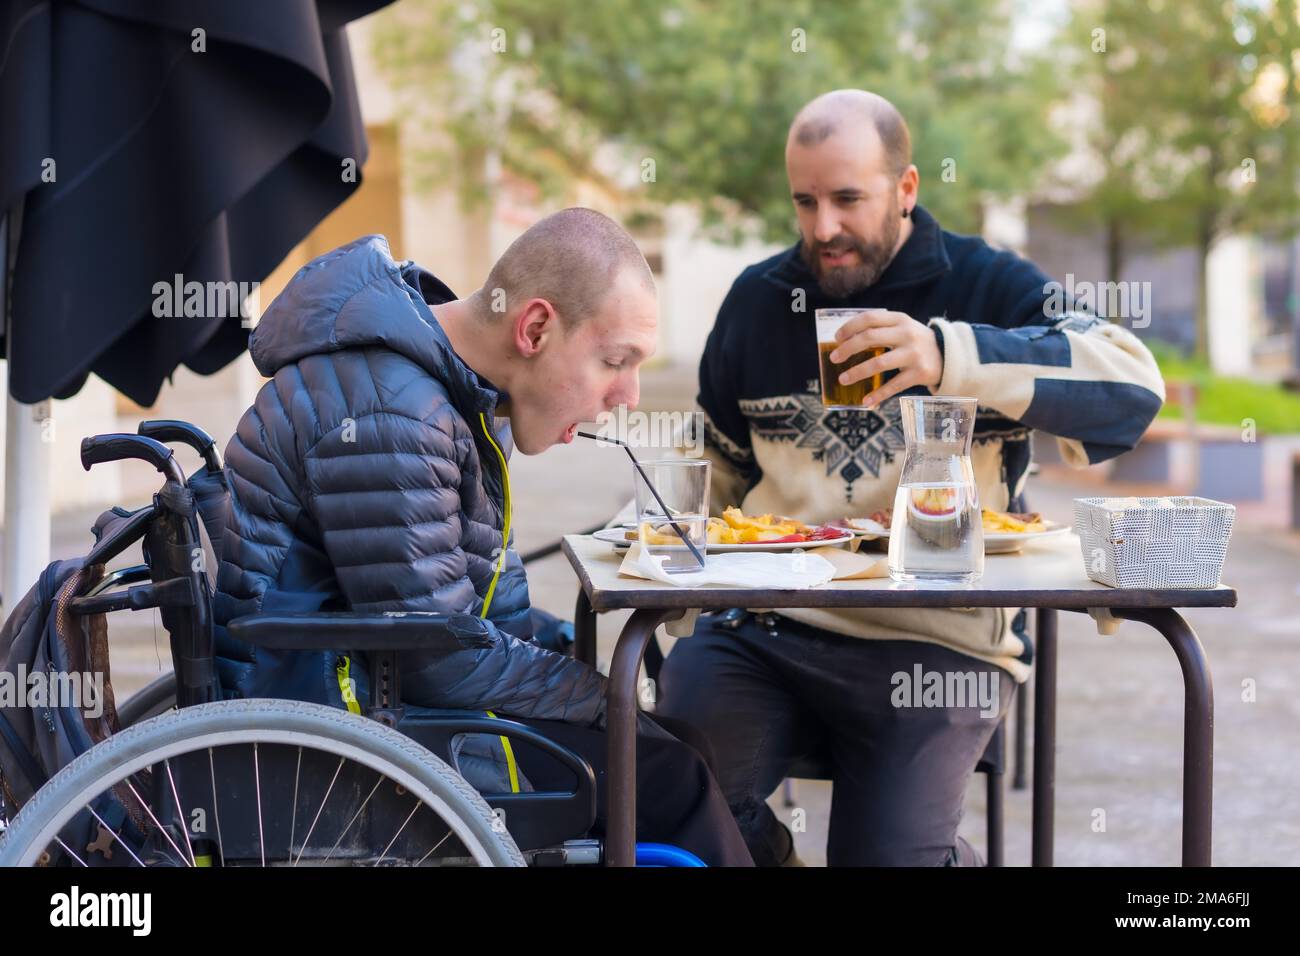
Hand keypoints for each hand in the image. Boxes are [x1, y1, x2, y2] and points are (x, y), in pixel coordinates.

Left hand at [828, 309, 943, 408]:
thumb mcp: (903, 328)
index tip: (836, 339)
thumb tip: (845, 339)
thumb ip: (881, 328)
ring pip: (879, 363)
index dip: (849, 327)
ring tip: (843, 379)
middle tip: (834, 358)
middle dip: (848, 349)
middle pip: (870, 338)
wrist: (949, 356)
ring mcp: (914, 354)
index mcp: (900, 319)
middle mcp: (907, 334)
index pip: (869, 318)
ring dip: (857, 372)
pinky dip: (878, 394)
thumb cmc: (916, 342)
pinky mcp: (919, 373)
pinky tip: (866, 401)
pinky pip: (894, 385)